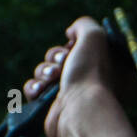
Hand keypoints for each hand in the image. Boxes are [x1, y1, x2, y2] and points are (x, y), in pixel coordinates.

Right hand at [22, 16, 120, 136]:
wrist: (80, 111)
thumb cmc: (91, 75)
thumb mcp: (95, 36)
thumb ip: (84, 24)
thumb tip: (70, 32)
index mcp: (103, 66)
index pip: (80, 47)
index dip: (73, 44)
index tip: (75, 46)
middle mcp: (86, 81)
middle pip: (59, 57)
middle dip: (56, 56)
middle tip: (63, 63)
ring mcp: (68, 96)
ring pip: (44, 71)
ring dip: (44, 70)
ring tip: (53, 78)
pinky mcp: (51, 108)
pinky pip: (34, 89)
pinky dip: (34, 87)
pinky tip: (41, 90)